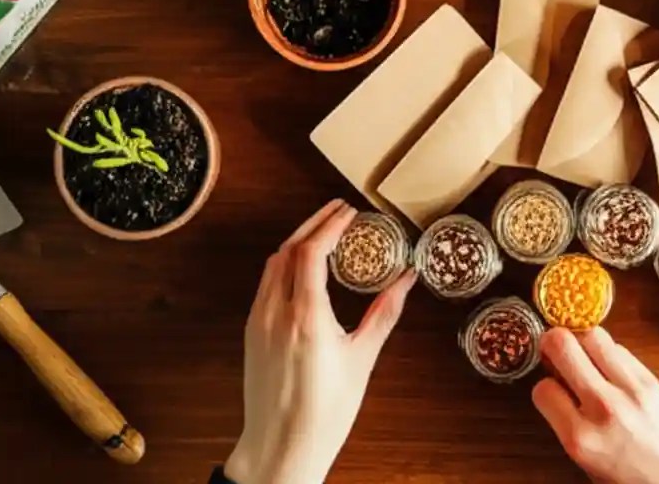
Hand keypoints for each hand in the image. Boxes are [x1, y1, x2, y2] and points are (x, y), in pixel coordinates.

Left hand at [225, 200, 416, 483]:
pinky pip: (266, 284)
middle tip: (338, 210)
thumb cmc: (324, 411)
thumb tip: (406, 281)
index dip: (330, 224)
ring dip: (297, 240)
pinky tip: (303, 267)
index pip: (312, 251)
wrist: (281, 447)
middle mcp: (276, 313)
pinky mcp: (252, 332)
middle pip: (289, 248)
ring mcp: (259, 321)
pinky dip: (284, 264)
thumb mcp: (363, 358)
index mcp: (306, 317)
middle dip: (314, 223)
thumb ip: (384, 313)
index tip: (348, 212)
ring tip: (323, 232)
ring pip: (273, 263)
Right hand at [532, 328, 658, 483]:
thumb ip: (567, 425)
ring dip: (582, 339)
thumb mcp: (588, 463)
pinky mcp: (651, 379)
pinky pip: (619, 347)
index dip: (544, 386)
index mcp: (581, 439)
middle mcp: (602, 408)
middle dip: (552, 342)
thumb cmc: (635, 479)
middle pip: (562, 345)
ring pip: (592, 334)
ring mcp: (629, 389)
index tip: (551, 388)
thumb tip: (555, 385)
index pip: (542, 389)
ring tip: (583, 353)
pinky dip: (608, 351)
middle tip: (555, 350)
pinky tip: (609, 366)